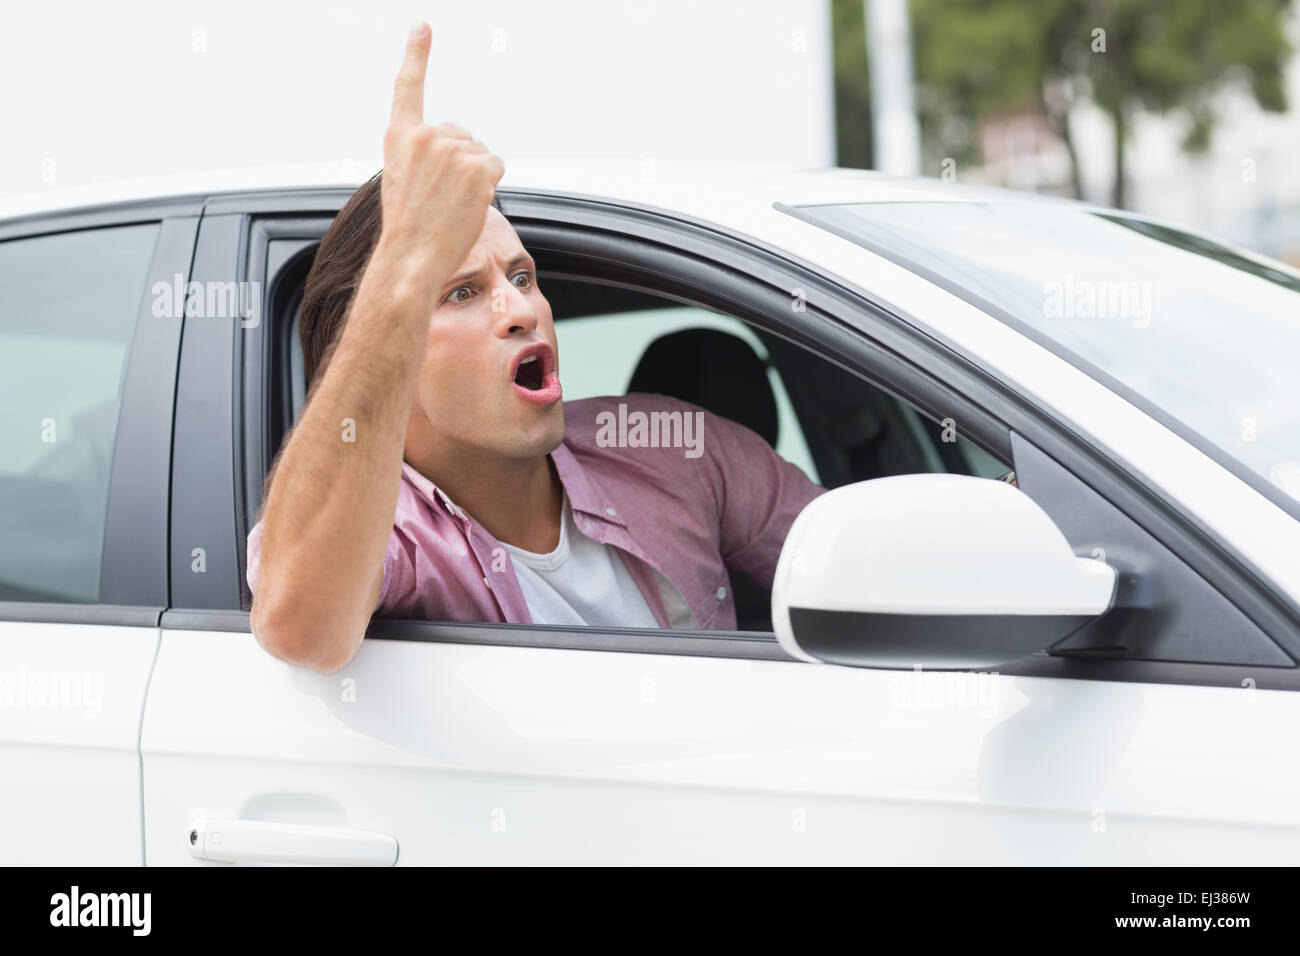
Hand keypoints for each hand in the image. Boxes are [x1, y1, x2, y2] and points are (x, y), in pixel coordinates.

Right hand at [379, 22, 504, 271]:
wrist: (411, 257)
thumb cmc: (409, 228)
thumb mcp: (403, 180)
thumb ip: (424, 154)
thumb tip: (467, 149)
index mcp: (400, 137)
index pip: (408, 87)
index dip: (417, 54)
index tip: (423, 26)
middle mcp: (426, 135)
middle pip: (462, 135)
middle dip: (461, 161)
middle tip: (442, 196)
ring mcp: (453, 149)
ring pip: (481, 153)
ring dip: (475, 176)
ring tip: (452, 204)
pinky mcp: (479, 166)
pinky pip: (496, 166)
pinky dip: (490, 184)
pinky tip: (469, 203)